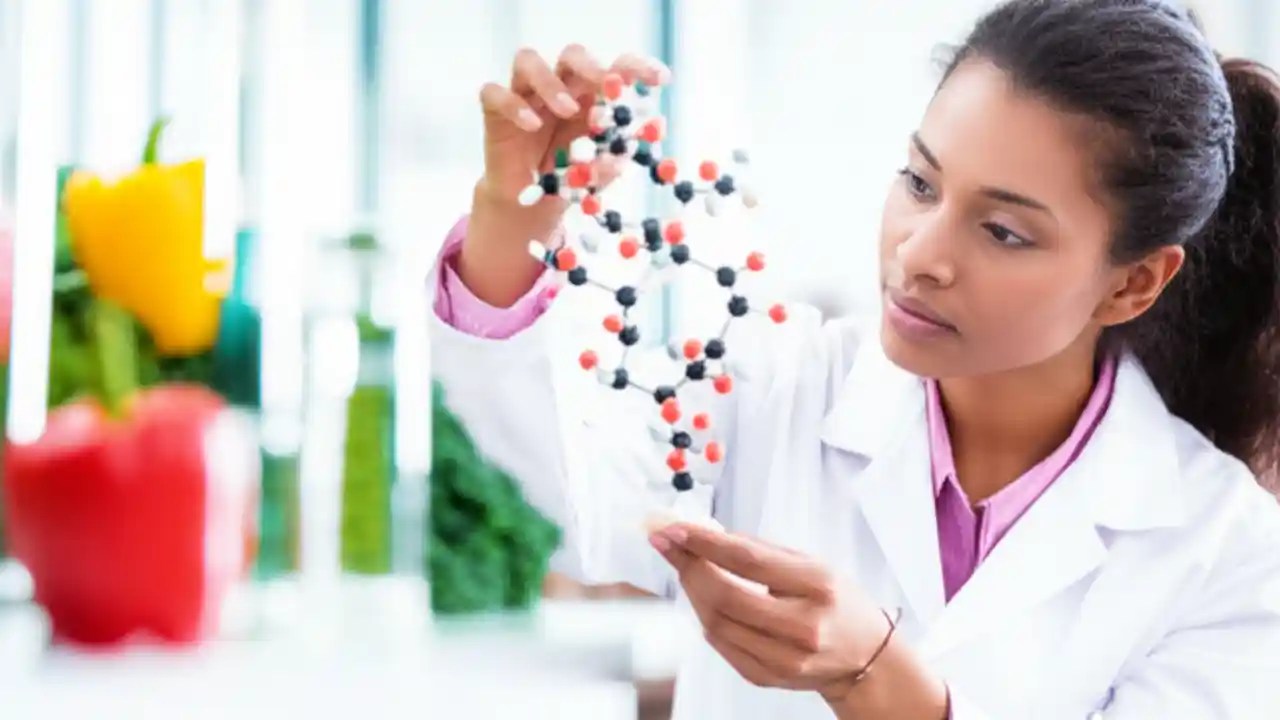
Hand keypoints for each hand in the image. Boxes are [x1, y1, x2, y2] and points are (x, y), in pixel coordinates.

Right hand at [479, 45, 667, 205]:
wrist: (529, 207)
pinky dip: (514, 105)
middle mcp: (558, 87)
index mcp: (589, 97)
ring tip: (568, 110)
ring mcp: (525, 95)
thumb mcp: (596, 175)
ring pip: (528, 60)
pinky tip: (532, 126)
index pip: (613, 69)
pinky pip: (495, 93)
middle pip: (571, 55)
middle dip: (591, 65)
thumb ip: (611, 161)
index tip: (660, 80)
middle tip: (606, 83)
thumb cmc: (567, 181)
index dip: (637, 68)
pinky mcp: (495, 111)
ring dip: (550, 81)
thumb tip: (632, 149)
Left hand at [649, 522, 891, 700]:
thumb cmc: (837, 602)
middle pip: (725, 596)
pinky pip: (721, 645)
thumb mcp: (812, 563)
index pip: (748, 561)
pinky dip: (705, 617)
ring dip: (692, 591)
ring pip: (716, 622)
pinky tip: (705, 599)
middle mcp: (803, 627)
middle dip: (688, 566)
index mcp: (817, 587)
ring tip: (686, 567)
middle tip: (670, 545)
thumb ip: (761, 549)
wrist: (865, 657)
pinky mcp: (768, 677)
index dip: (705, 544)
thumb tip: (708, 534)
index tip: (675, 528)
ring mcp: (784, 658)